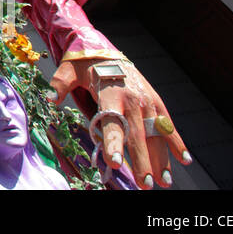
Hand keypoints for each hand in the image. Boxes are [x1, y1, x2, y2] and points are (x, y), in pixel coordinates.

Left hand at [50, 57, 191, 188]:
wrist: (104, 49)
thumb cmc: (83, 66)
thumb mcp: (68, 72)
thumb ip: (59, 85)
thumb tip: (49, 97)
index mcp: (110, 92)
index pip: (112, 122)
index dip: (113, 142)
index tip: (114, 162)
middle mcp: (132, 98)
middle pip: (137, 134)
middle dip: (141, 160)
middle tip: (145, 184)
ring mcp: (147, 100)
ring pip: (156, 133)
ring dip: (162, 158)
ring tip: (164, 182)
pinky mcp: (156, 101)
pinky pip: (167, 124)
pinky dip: (176, 142)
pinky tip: (183, 160)